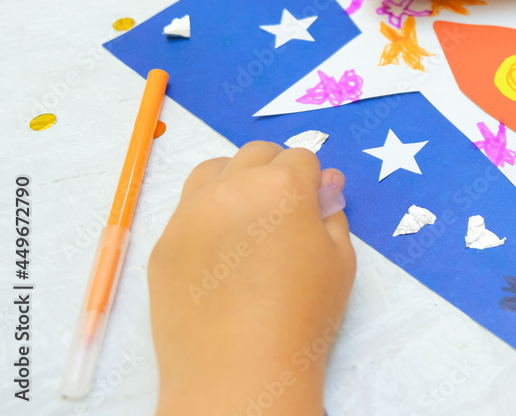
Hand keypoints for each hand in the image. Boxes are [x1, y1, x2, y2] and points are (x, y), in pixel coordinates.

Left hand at [148, 142, 354, 415]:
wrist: (238, 373)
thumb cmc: (302, 317)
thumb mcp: (339, 262)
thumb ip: (332, 214)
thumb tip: (325, 184)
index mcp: (281, 186)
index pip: (301, 158)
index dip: (312, 182)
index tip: (313, 210)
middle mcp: (231, 188)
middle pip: (256, 155)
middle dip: (275, 173)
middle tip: (284, 216)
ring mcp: (190, 214)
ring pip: (213, 171)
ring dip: (235, 182)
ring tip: (247, 224)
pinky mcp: (164, 243)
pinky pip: (187, 211)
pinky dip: (207, 218)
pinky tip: (221, 257)